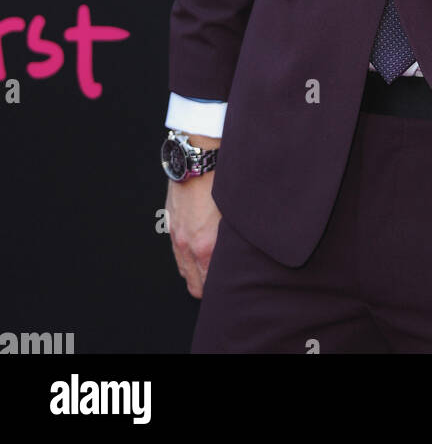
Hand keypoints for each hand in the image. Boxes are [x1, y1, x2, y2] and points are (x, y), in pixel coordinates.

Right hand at [166, 135, 221, 298]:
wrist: (199, 156)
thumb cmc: (223, 180)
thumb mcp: (236, 213)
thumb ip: (237, 238)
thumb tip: (248, 252)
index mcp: (205, 246)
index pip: (209, 284)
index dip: (223, 287)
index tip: (234, 282)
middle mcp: (187, 245)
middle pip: (194, 285)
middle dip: (208, 286)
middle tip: (225, 278)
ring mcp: (176, 234)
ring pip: (184, 269)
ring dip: (196, 272)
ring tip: (213, 263)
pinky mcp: (171, 223)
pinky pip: (178, 252)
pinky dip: (188, 255)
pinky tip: (201, 245)